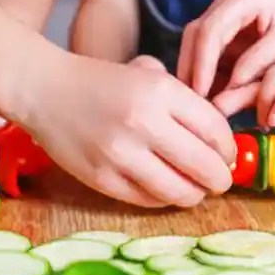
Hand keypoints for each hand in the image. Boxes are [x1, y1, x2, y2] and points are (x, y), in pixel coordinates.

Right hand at [21, 54, 235, 207]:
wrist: (46, 90)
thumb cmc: (103, 82)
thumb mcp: (148, 73)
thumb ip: (184, 100)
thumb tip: (221, 140)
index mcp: (160, 91)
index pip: (216, 132)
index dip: (229, 150)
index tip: (228, 156)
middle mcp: (143, 122)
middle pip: (205, 167)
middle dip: (220, 179)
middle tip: (219, 180)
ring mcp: (121, 154)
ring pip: (181, 192)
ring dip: (194, 194)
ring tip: (193, 189)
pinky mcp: (102, 179)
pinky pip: (149, 200)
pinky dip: (163, 198)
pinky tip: (163, 188)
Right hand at [176, 0, 274, 97]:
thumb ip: (261, 62)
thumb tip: (230, 86)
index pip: (211, 30)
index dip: (202, 64)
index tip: (200, 94)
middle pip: (195, 34)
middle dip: (191, 69)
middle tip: (192, 104)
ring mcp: (222, 7)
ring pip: (196, 40)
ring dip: (194, 71)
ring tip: (197, 103)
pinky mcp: (223, 21)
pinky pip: (207, 46)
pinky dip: (206, 69)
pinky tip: (207, 92)